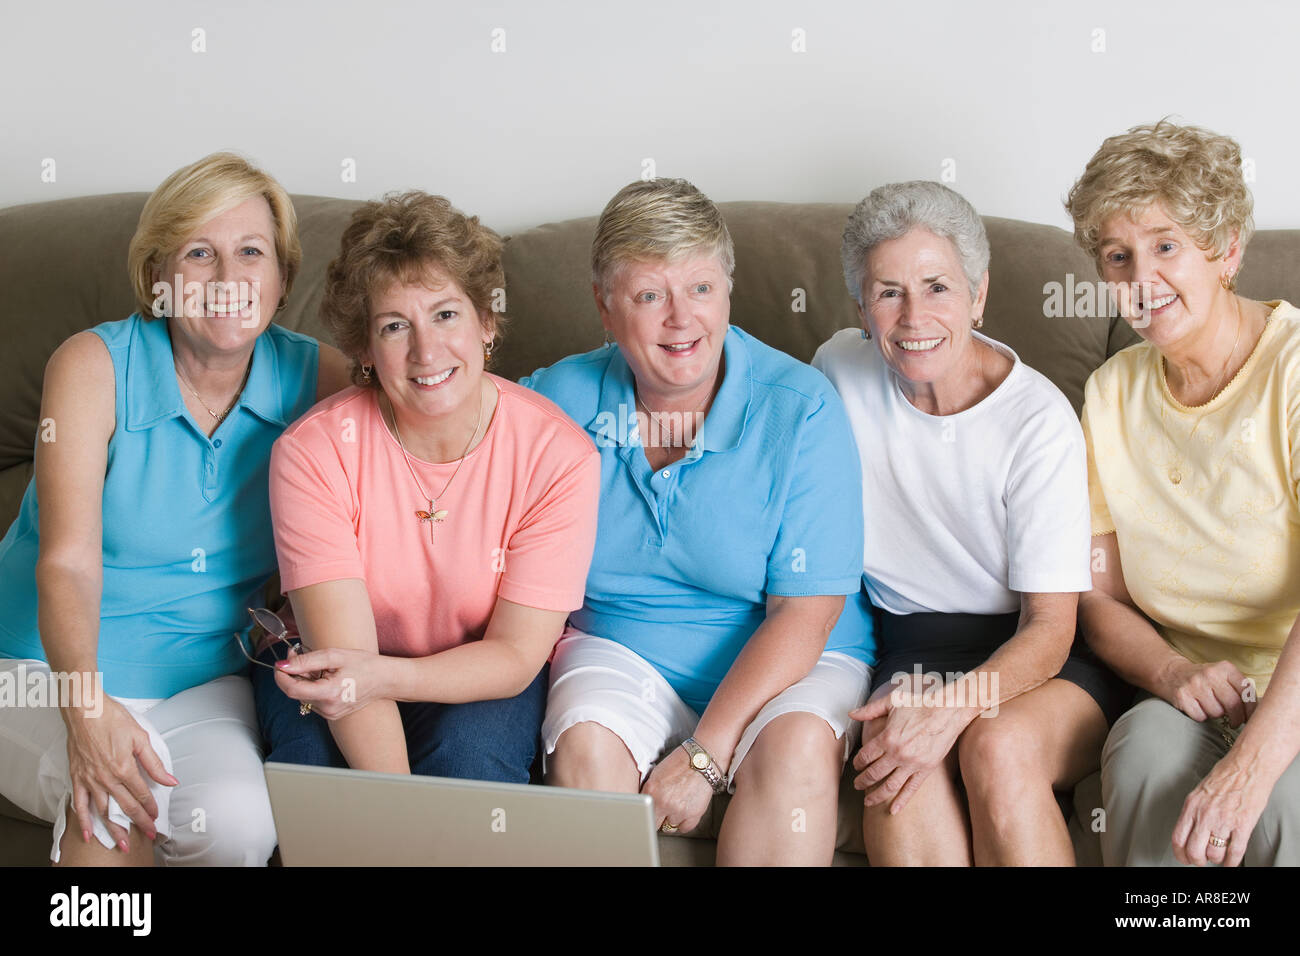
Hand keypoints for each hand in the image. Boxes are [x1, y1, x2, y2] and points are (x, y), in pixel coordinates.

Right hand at [63, 696, 176, 852]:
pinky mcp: (77, 777)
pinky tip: (89, 833)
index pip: (141, 795)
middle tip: (148, 835)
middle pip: (125, 807)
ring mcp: (90, 780)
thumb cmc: (112, 719)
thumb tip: (169, 780)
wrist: (85, 711)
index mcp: (124, 768)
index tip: (156, 817)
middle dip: (139, 823)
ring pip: (104, 811)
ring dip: (114, 829)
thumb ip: (154, 763)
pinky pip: (79, 804)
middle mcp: (106, 778)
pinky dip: (84, 820)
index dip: (150, 808)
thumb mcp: (140, 738)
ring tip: (122, 843)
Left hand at [274, 646, 391, 719]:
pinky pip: (312, 701)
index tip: (280, 662)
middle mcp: (327, 709)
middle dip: (292, 673)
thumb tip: (282, 665)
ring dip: (302, 680)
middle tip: (296, 653)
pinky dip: (312, 687)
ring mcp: (329, 714)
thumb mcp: (334, 656)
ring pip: (303, 697)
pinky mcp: (331, 715)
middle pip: (296, 692)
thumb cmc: (363, 664)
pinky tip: (323, 677)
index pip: (292, 689)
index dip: (281, 676)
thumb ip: (306, 660)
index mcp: (328, 694)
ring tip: (316, 665)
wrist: (385, 680)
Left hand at [641, 745, 715, 834]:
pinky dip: (684, 822)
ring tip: (678, 804)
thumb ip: (650, 791)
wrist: (702, 759)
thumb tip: (644, 804)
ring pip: (670, 826)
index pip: (643, 812)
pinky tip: (685, 810)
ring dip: (672, 818)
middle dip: (658, 817)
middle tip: (664, 809)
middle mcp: (664, 802)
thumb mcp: (657, 773)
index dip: (647, 811)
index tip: (650, 811)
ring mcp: (679, 810)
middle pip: (655, 824)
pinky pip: (684, 828)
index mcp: (652, 790)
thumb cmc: (680, 763)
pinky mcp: (694, 814)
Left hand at [850, 683, 974, 813]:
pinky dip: (901, 801)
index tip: (856, 765)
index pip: (865, 756)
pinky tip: (893, 810)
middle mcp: (898, 753)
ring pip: (889, 785)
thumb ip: (870, 710)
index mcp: (887, 737)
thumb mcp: (892, 701)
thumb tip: (851, 714)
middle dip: (862, 781)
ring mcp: (912, 764)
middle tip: (857, 785)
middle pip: (874, 773)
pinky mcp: (926, 769)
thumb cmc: (920, 703)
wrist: (948, 709)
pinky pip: (911, 789)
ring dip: (876, 795)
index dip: (857, 763)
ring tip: (868, 800)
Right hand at [1159, 658, 1255, 726]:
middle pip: (1233, 704)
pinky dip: (1201, 716)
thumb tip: (1257, 713)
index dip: (1251, 709)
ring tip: (1209, 706)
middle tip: (1235, 722)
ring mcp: (1194, 684)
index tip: (1250, 718)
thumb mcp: (1224, 676)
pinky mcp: (1182, 695)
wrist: (1172, 673)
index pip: (1246, 692)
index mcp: (1225, 668)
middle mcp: (1210, 674)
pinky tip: (1197, 707)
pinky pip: (1200, 716)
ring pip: (1216, 712)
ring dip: (1215, 714)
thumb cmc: (1206, 680)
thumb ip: (1240, 689)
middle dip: (1236, 718)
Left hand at [1172, 754, 1269, 866]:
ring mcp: (1223, 821)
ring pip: (1214, 854)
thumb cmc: (1224, 776)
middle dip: (1197, 861)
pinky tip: (1231, 862)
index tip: (1184, 859)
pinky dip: (1232, 862)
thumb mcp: (1199, 792)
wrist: (1247, 766)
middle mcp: (1204, 815)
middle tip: (1202, 860)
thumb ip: (1193, 812)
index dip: (1180, 854)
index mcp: (1191, 806)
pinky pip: (1235, 852)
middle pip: (1194, 851)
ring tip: (1218, 856)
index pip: (1178, 838)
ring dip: (1216, 860)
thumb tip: (1189, 832)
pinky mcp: (1243, 824)